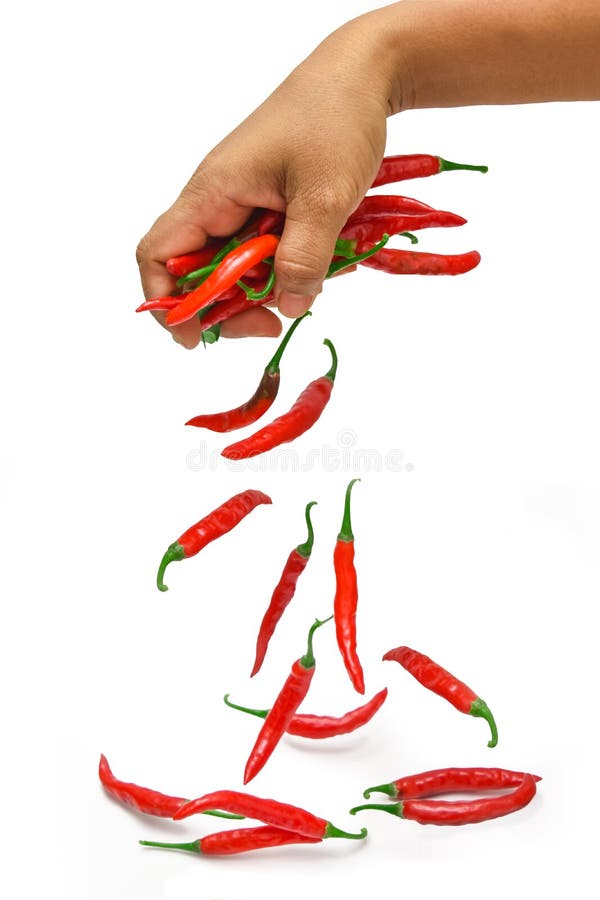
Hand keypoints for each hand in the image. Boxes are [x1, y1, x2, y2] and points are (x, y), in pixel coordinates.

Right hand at [136, 16, 394, 347]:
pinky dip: (289, 267)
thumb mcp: (324, 196)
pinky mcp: (271, 207)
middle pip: (199, 273)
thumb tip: (287, 307)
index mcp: (212, 193)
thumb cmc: (334, 119)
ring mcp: (245, 205)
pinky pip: (268, 252)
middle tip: (272, 321)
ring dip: (267, 287)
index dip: (166, 301)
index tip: (195, 336)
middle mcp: (220, 202)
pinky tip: (322, 265)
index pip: (159, 254)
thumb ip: (304, 258)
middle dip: (229, 306)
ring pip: (239, 267)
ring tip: (307, 287)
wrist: (363, 78)